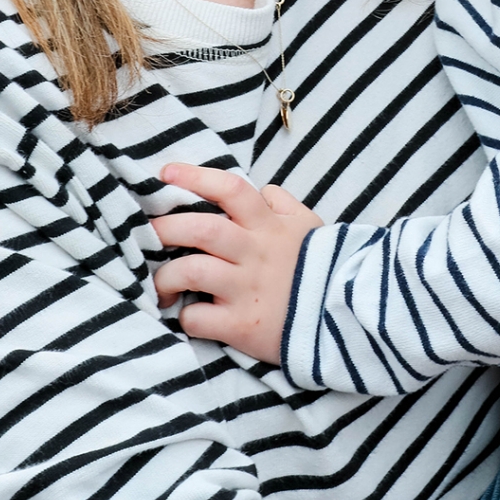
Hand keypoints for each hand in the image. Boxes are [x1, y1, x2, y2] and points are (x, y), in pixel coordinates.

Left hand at [154, 163, 322, 363]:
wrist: (351, 317)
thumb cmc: (326, 269)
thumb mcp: (311, 227)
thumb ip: (285, 205)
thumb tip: (265, 191)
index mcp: (269, 226)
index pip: (230, 189)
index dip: (195, 177)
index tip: (165, 173)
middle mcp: (255, 253)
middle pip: (200, 229)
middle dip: (165, 228)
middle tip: (148, 235)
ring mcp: (247, 289)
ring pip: (191, 271)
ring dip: (166, 277)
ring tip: (162, 285)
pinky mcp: (243, 325)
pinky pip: (199, 318)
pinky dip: (186, 317)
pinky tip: (189, 316)